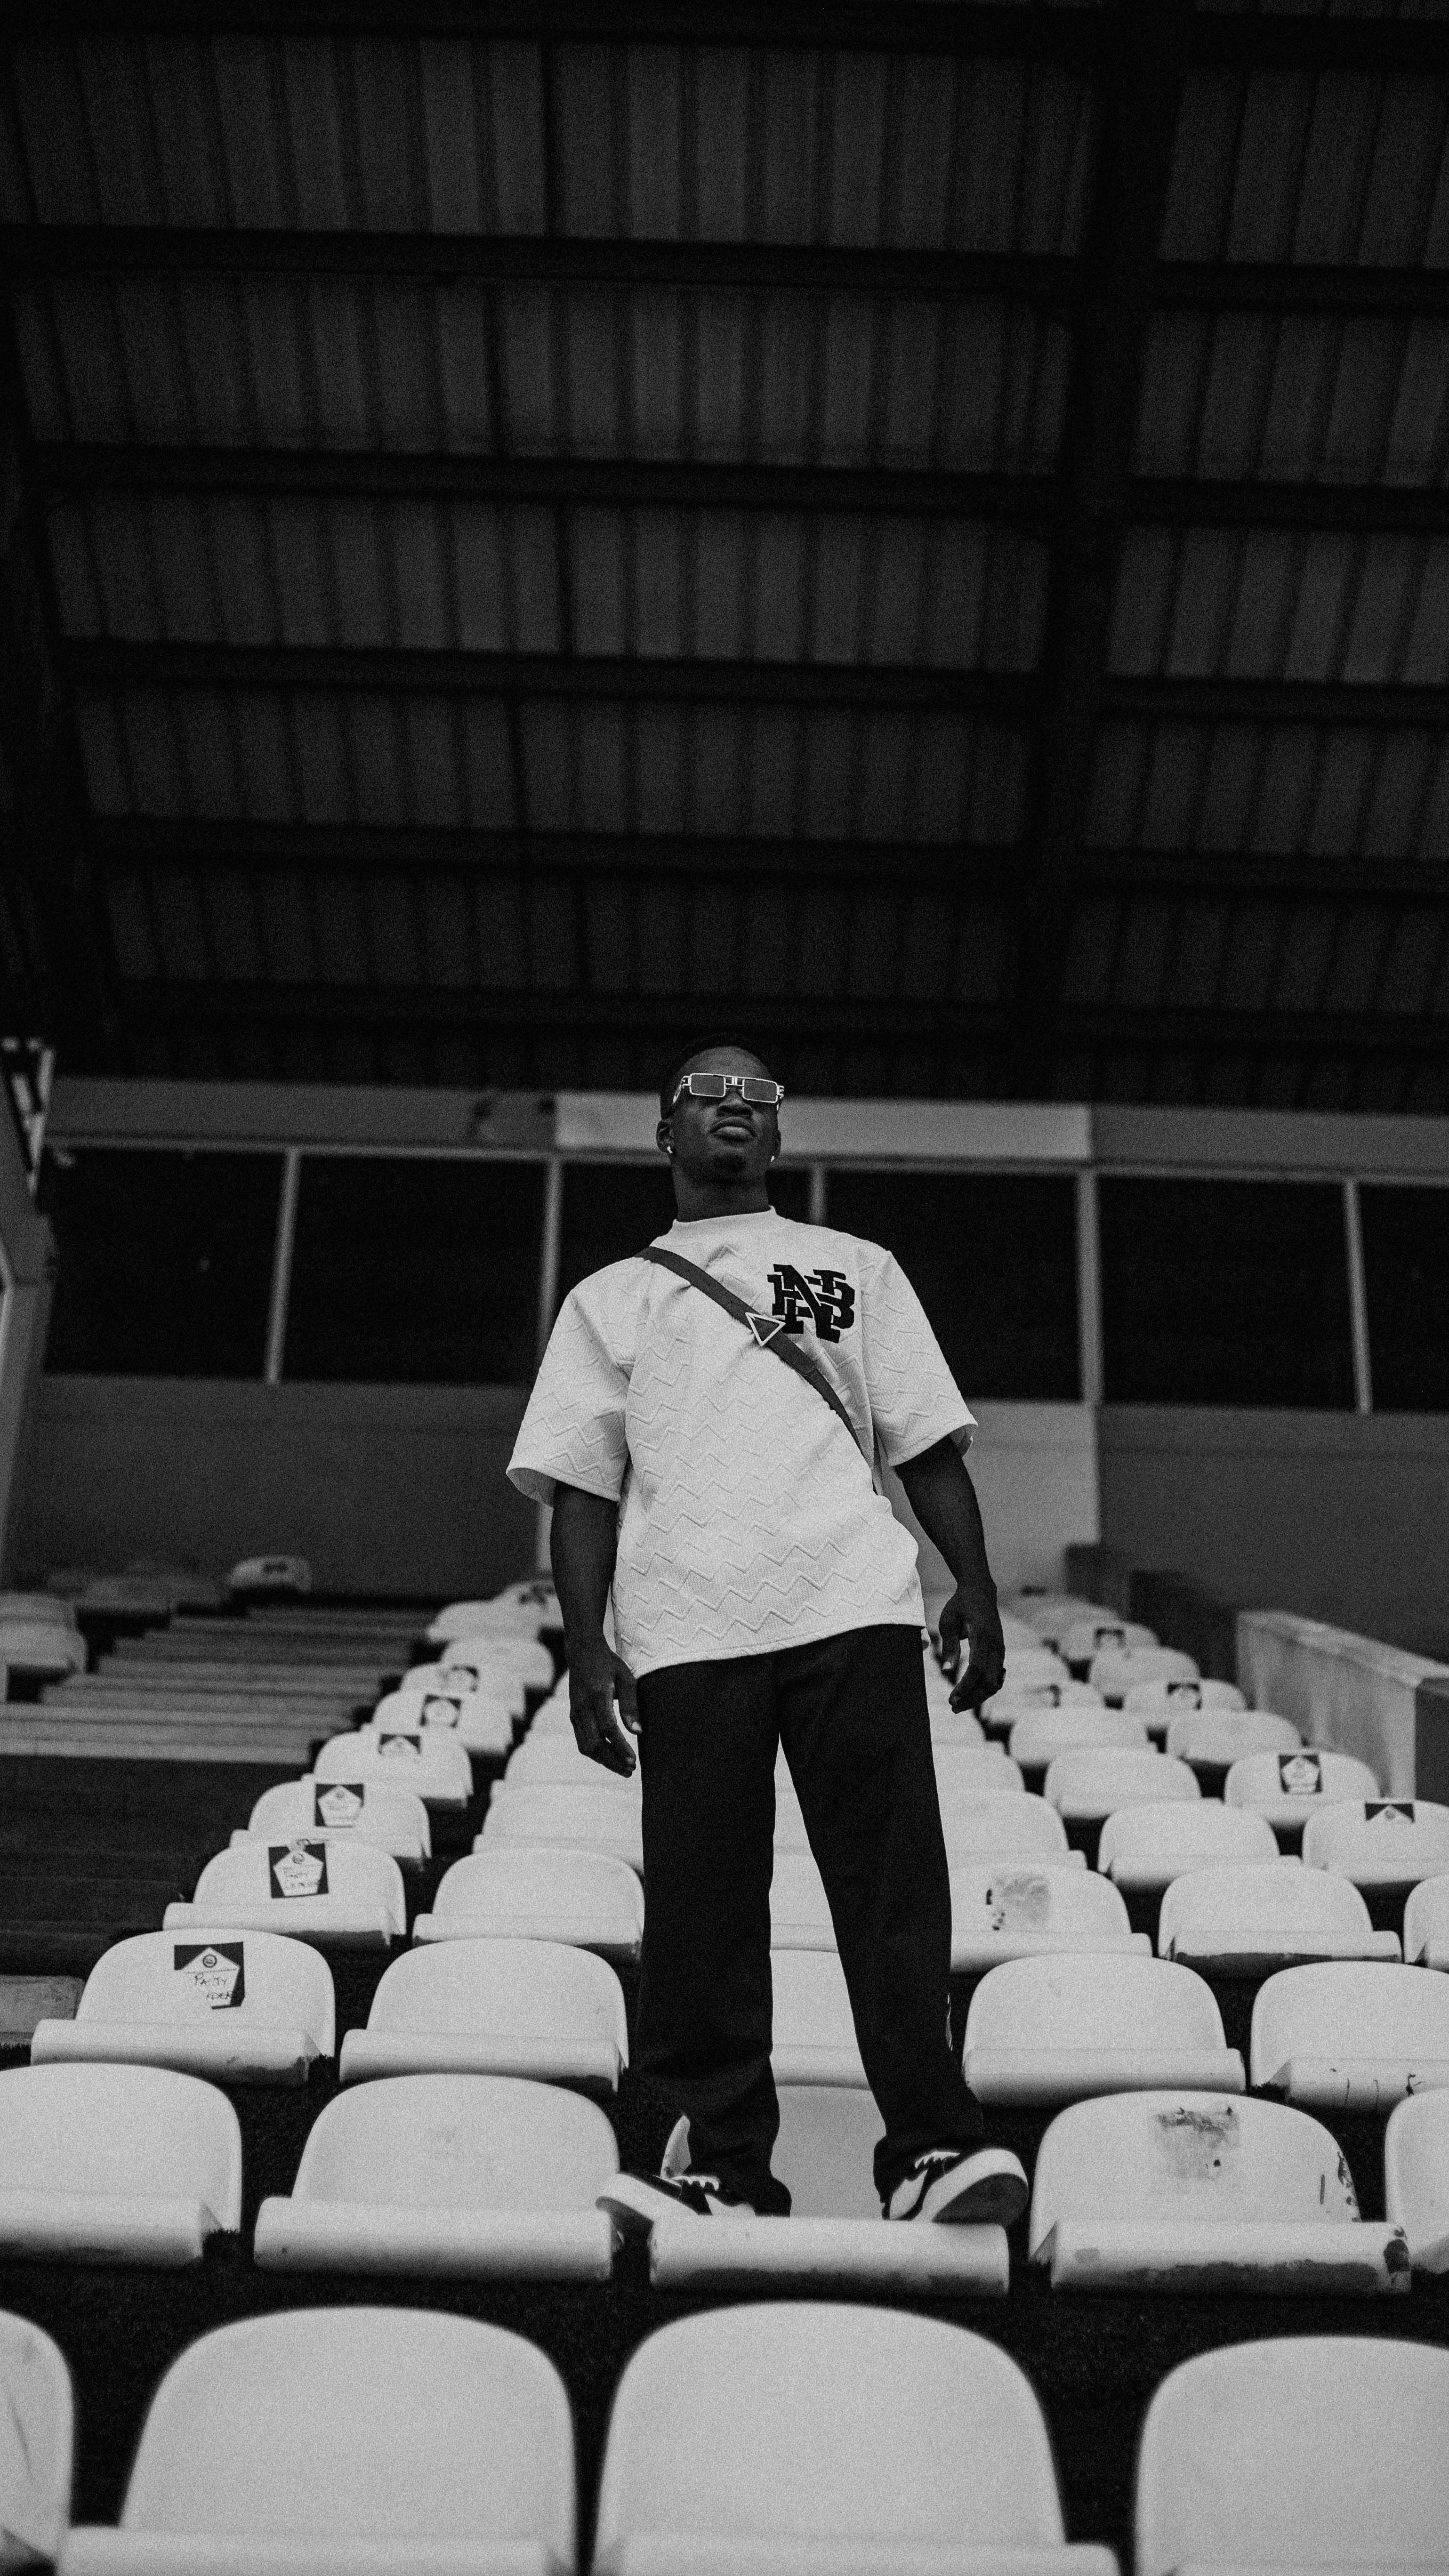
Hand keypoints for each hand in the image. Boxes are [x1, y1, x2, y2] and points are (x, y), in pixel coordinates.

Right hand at [567, 1634, 639, 1774]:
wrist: (581, 1652)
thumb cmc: (608, 1665)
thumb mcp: (626, 1678)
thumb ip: (631, 1705)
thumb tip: (638, 1732)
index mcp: (597, 1695)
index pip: (608, 1728)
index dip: (620, 1746)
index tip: (633, 1761)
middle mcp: (582, 1707)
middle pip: (594, 1743)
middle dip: (612, 1761)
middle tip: (630, 1771)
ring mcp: (575, 1713)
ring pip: (586, 1746)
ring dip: (604, 1760)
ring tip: (623, 1768)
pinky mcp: (573, 1716)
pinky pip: (582, 1741)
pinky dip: (596, 1753)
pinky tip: (611, 1757)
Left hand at [939, 1584, 1004, 1711]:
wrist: (980, 1591)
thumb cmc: (960, 1605)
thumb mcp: (948, 1621)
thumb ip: (949, 1646)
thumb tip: (947, 1671)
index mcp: (981, 1635)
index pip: (976, 1668)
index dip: (965, 1686)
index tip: (952, 1698)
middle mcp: (995, 1644)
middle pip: (989, 1681)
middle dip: (972, 1697)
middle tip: (953, 1706)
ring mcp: (1001, 1649)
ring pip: (995, 1682)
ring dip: (978, 1695)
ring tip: (959, 1703)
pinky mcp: (1001, 1652)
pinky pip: (997, 1676)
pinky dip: (985, 1687)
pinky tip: (972, 1692)